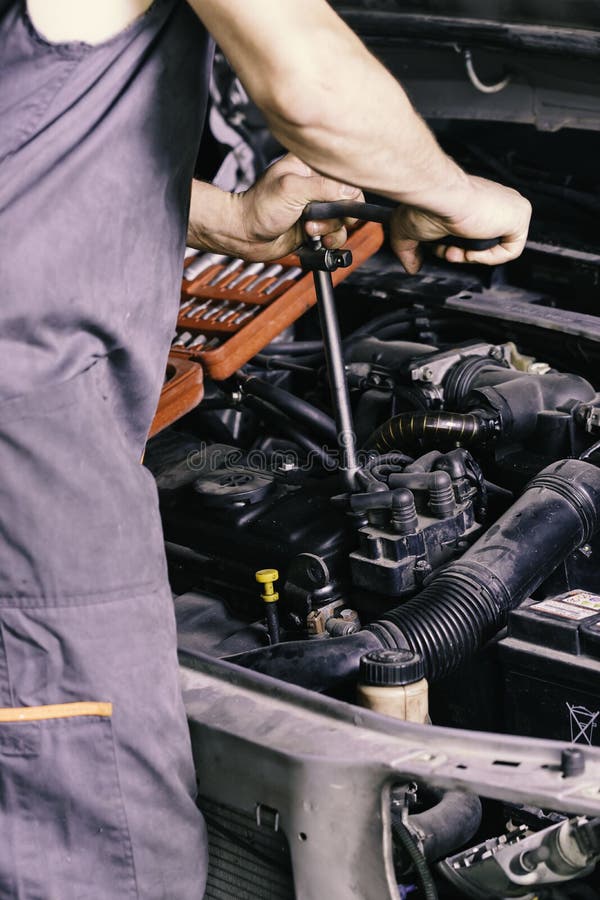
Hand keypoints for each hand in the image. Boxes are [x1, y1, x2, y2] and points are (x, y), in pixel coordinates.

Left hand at [236, 154, 363, 260]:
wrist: (245, 235)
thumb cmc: (258, 208)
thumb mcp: (291, 190)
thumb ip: (323, 188)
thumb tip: (351, 191)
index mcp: (310, 168)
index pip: (344, 176)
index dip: (347, 193)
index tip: (339, 206)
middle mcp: (316, 187)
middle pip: (346, 200)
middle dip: (336, 215)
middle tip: (316, 218)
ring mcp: (316, 209)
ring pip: (342, 221)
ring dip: (330, 230)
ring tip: (310, 230)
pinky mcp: (315, 228)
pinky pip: (335, 235)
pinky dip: (330, 241)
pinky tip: (316, 240)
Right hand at [389, 175, 531, 273]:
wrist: (442, 197)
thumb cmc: (427, 204)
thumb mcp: (408, 230)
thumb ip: (408, 251)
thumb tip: (411, 267)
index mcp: (471, 200)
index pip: (472, 232)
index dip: (454, 246)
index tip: (438, 247)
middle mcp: (491, 202)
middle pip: (484, 241)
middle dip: (462, 252)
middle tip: (446, 251)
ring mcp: (508, 207)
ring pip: (497, 246)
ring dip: (472, 256)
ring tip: (457, 250)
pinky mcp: (520, 215)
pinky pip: (512, 249)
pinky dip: (491, 256)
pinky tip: (473, 248)